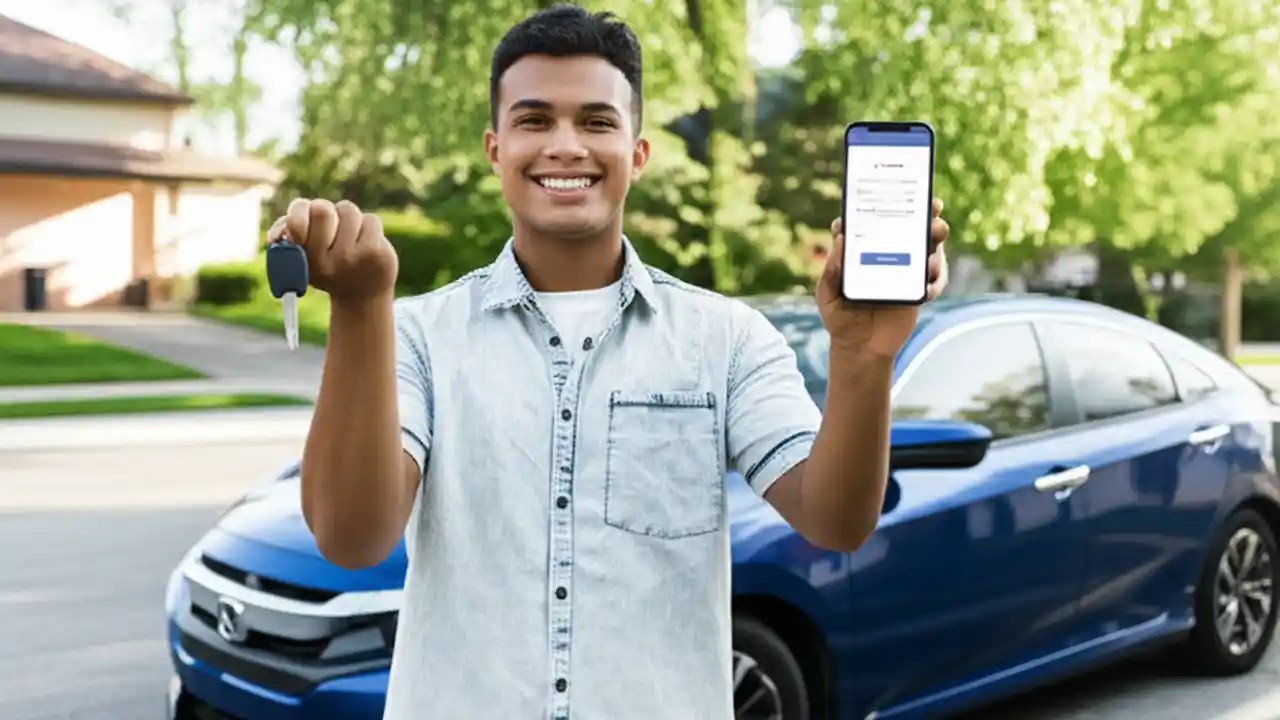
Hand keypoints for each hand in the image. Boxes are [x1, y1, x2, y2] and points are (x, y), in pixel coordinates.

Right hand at [269, 199, 398, 305]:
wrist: (364, 297)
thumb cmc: (329, 269)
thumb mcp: (305, 259)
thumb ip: (291, 237)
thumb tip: (279, 231)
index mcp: (307, 262)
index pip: (296, 222)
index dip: (297, 215)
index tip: (304, 222)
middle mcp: (330, 262)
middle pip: (322, 209)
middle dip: (326, 210)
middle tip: (330, 220)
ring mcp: (355, 257)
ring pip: (348, 210)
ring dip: (348, 218)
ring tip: (350, 237)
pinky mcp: (377, 252)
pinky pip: (370, 220)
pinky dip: (368, 227)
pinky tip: (367, 244)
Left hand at [815, 198, 949, 358]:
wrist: (859, 348)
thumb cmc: (839, 318)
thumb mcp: (827, 295)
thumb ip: (832, 270)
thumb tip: (840, 236)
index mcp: (864, 249)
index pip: (875, 219)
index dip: (884, 201)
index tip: (893, 189)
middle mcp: (888, 253)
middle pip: (910, 226)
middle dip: (925, 212)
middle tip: (932, 207)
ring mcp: (906, 269)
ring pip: (928, 246)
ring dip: (936, 239)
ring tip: (934, 243)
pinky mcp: (918, 289)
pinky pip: (935, 279)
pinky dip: (936, 278)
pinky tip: (928, 284)